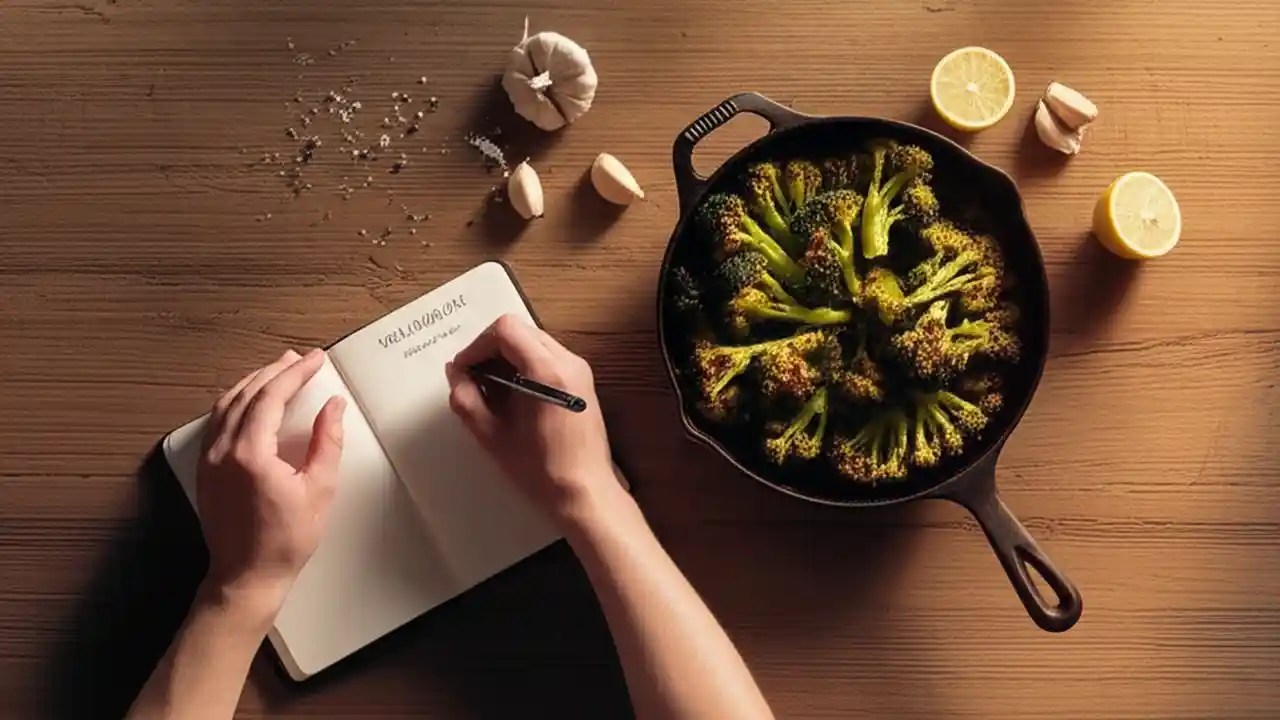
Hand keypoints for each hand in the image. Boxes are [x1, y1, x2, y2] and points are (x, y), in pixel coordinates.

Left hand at [197, 349, 345, 615]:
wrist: (246, 576)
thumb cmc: (286, 540)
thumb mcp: (319, 490)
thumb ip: (326, 442)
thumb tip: (333, 406)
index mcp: (250, 454)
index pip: (271, 396)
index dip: (295, 373)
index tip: (315, 360)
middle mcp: (222, 450)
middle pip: (246, 394)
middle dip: (274, 371)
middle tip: (299, 359)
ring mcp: (208, 460)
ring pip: (226, 405)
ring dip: (253, 383)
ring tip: (277, 370)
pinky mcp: (204, 470)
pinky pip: (216, 422)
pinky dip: (236, 402)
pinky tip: (250, 400)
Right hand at [446, 315, 615, 528]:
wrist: (585, 492)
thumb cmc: (542, 470)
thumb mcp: (492, 436)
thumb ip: (466, 399)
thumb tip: (455, 374)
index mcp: (548, 371)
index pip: (505, 330)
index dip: (477, 346)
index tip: (464, 371)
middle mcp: (569, 363)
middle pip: (520, 330)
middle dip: (490, 350)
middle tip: (473, 380)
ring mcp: (580, 371)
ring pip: (533, 342)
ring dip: (506, 357)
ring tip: (491, 391)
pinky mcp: (582, 383)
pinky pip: (547, 358)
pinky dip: (524, 366)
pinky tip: (512, 397)